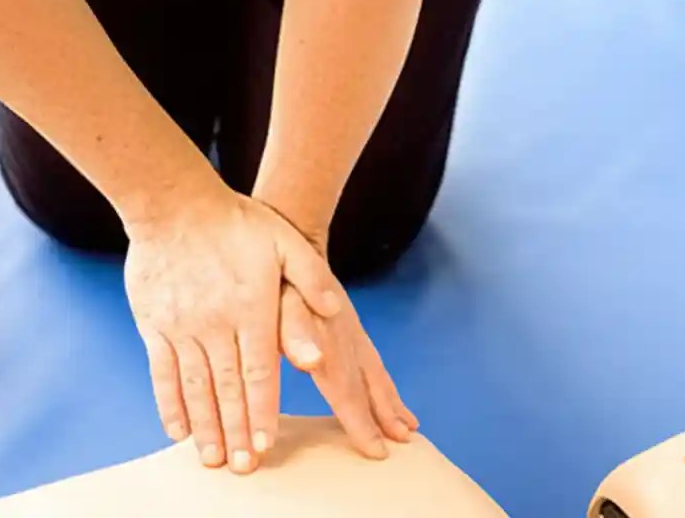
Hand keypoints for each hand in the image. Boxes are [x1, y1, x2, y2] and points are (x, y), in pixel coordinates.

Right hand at [124, 188, 341, 474]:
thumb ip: (312, 276)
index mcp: (251, 309)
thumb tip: (335, 310)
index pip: (259, 372)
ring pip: (194, 387)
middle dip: (236, 431)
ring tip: (212, 458)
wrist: (174, 204)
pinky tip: (177, 429)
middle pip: (228, 388)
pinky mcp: (155, 325)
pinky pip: (162, 372)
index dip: (262, 411)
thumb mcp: (284, 241)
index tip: (265, 442)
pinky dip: (169, 404)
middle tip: (244, 466)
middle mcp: (216, 324)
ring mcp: (182, 326)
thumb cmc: (235, 222)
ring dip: (204, 426)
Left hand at [279, 256, 417, 458]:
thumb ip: (292, 329)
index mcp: (326, 337)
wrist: (291, 233)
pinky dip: (384, 383)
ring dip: (390, 401)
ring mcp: (351, 329)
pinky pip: (372, 360)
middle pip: (367, 384)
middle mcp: (345, 336)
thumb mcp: (277, 298)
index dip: (361, 421)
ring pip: (375, 372)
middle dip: (385, 416)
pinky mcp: (350, 324)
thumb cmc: (276, 274)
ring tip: (408, 427)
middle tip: (403, 444)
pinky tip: (390, 397)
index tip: (377, 450)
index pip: (346, 388)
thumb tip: (312, 362)